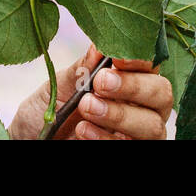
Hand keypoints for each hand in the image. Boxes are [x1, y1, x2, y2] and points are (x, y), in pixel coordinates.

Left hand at [8, 42, 172, 139]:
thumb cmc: (51, 109)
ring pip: (152, 125)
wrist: (33, 137)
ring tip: (86, 106)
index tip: (116, 57)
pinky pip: (131, 147)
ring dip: (119, 114)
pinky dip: (106, 137)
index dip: (140, 59)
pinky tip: (83, 130)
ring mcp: (138, 134)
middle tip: (101, 82)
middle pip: (162, 94)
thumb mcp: (61, 85)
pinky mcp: (128, 151)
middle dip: (133, 86)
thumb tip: (99, 44)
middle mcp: (143, 107)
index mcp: (132, 79)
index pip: (150, 65)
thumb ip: (83, 68)